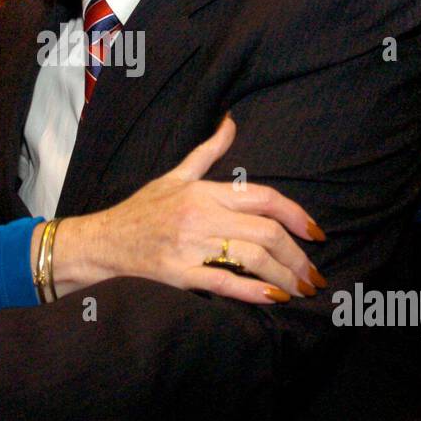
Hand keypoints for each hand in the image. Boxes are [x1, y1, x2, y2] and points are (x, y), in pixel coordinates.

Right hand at [55, 117, 326, 304]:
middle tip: (314, 273)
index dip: (296, 214)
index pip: (262, 197)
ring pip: (251, 257)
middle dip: (297, 255)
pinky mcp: (179, 273)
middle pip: (265, 231)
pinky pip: (224, 282)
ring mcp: (190, 246)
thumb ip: (207, 152)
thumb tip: (231, 121)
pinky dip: (253, 291)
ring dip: (283, 276)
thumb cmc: (141, 210)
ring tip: (300, 289)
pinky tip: (274, 298)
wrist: (103, 241)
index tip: (317, 233)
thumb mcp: (175, 175)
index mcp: (204, 191)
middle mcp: (200, 216)